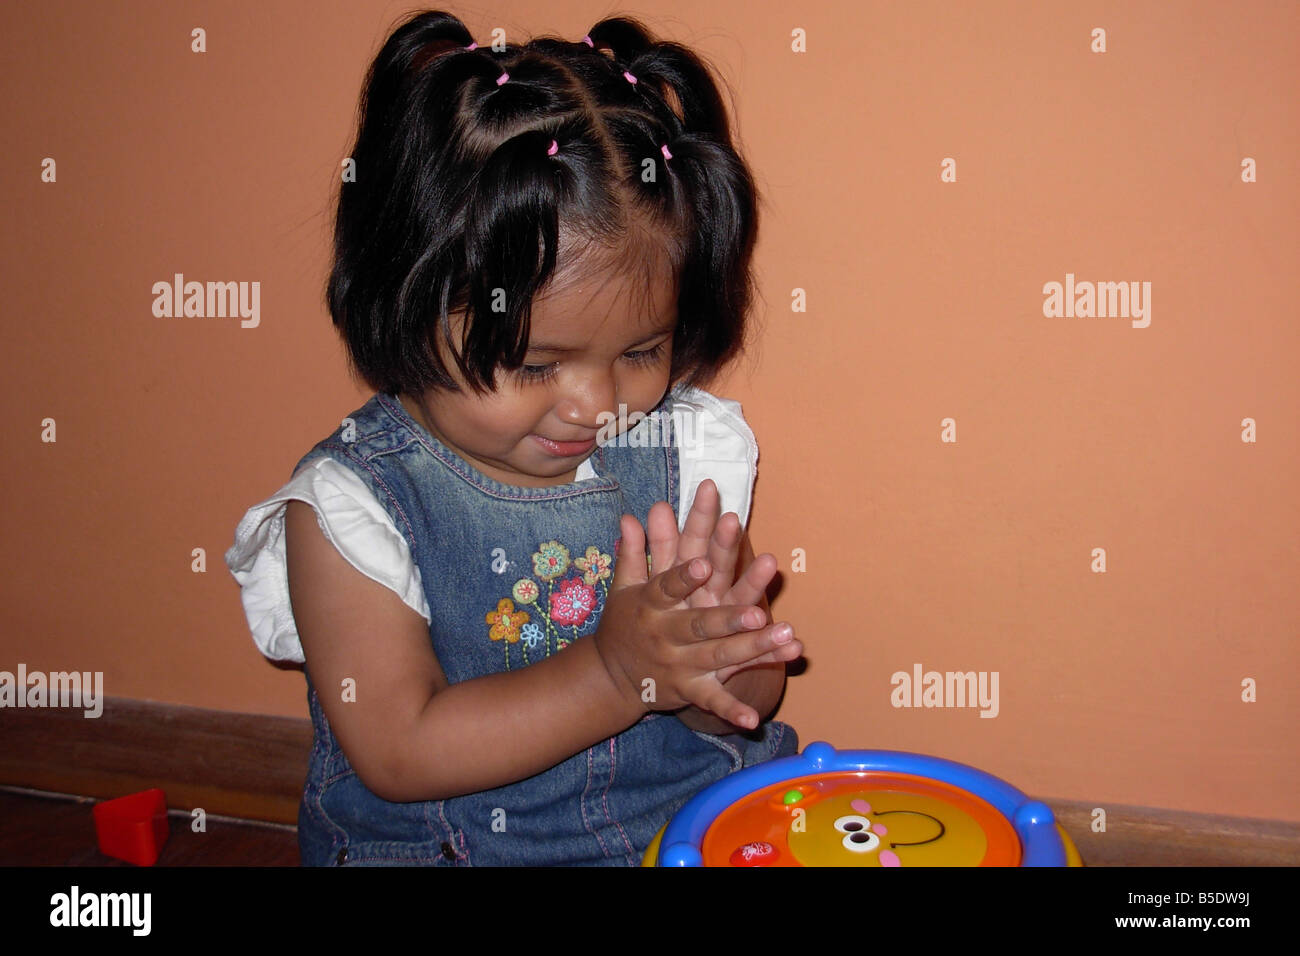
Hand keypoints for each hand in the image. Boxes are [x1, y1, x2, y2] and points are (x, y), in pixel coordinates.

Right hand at [592, 513, 797, 729]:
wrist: (610, 676)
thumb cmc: (624, 620)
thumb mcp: (623, 586)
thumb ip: (634, 552)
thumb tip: (630, 515)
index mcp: (650, 606)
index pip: (667, 588)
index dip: (684, 578)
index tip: (703, 565)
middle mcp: (665, 637)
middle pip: (700, 625)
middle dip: (730, 619)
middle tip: (759, 612)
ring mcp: (680, 666)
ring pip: (720, 657)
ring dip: (754, 650)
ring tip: (790, 638)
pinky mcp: (691, 691)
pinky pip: (715, 702)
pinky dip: (734, 711)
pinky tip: (755, 719)